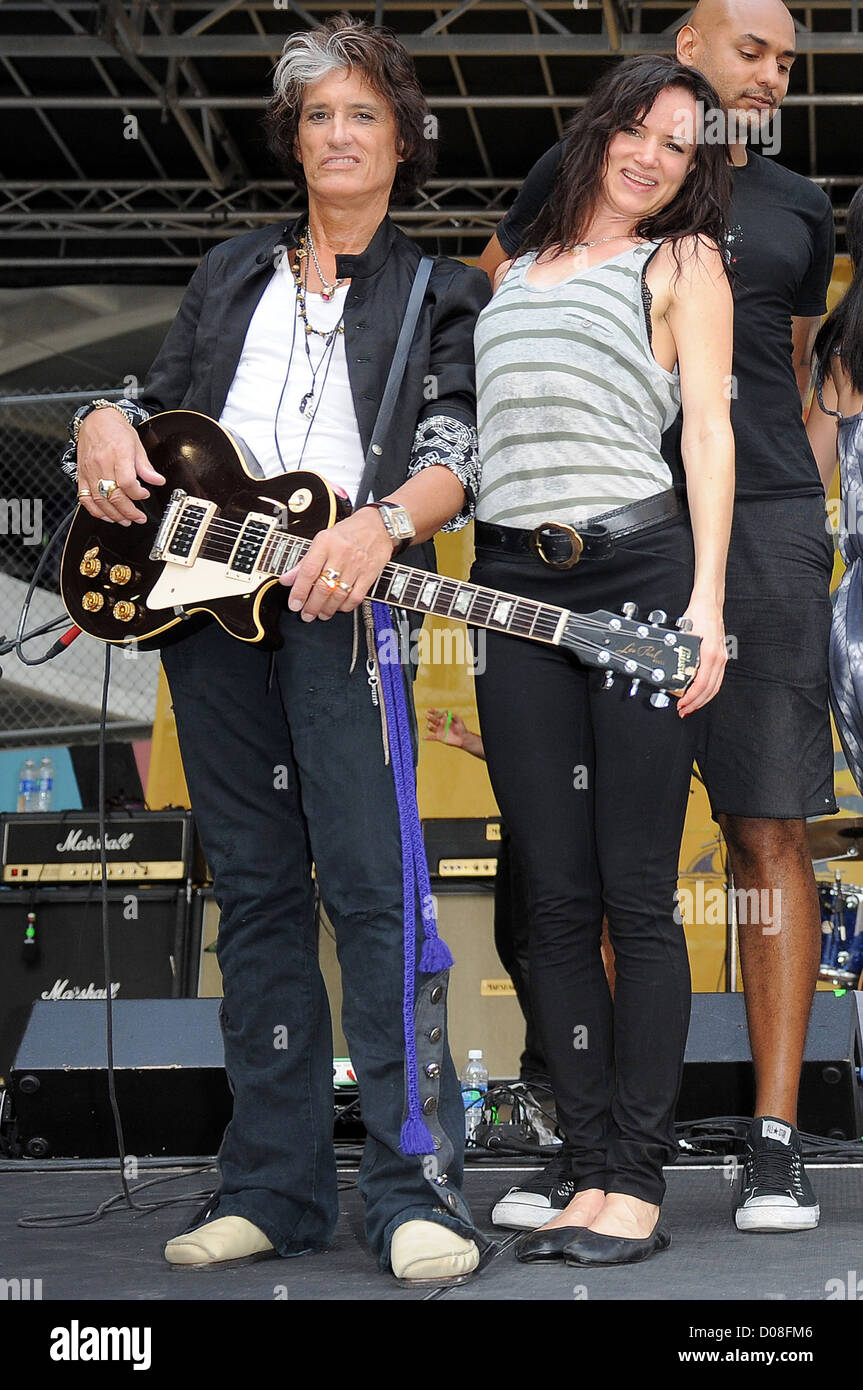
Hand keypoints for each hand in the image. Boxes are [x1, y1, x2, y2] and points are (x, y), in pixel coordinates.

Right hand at [76, 409, 164, 524]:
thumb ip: (146, 466)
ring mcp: (89, 471)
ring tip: (125, 520)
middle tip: (139, 518)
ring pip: (99, 500)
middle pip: (113, 495)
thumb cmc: (116, 430)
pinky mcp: (81, 475)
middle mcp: (102, 464)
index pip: (127, 482)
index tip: (145, 495)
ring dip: (113, 515)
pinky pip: (85, 498)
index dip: (138, 494)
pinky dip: (95, 511)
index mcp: (118, 454)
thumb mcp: (137, 445)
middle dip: (128, 511)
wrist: (96, 419)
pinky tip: (106, 516)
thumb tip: (158, 481)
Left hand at [280, 507, 393, 620]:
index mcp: (326, 543)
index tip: (294, 604)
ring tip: (320, 614)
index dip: (299, 591)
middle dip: (312, 605)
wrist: (379, 525)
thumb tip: (286, 579)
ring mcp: (357, 565)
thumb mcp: (323, 540)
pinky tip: (339, 607)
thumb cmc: (349, 532)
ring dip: (327, 608)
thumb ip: (304, 561)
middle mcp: (341, 553)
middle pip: (323, 586)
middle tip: (306, 614)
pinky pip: (356, 596)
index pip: (308, 571)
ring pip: (338, 594)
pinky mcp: (370, 574)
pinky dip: (345, 606)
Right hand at [424, 708, 484, 758]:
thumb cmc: (461, 728)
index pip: (438, 714)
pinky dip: (428, 737)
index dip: (433, 712)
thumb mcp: (458, 720)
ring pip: (432, 729)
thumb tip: (448, 713)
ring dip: (430, 727)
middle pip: (434, 721)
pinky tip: (424, 737)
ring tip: (429, 726)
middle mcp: (440, 725)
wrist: (462, 738)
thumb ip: (453, 716)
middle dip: (431, 718)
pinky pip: (432, 737)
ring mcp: (439, 731)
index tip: (429, 710)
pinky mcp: (439, 738)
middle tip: (428, 716)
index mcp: (444, 719)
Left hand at [675, 595, 726, 717]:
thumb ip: (680, 653)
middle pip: (709, 689)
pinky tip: (700, 693)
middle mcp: (718, 658)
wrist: (709, 603)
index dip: (691, 698)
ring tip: (691, 706)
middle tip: (684, 710)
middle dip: (696, 703)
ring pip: (715, 686)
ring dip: (703, 699)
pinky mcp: (721, 656)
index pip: (701, 684)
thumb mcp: (684, 635)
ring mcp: (722, 658)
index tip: (681, 704)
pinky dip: (709, 689)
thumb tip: (670, 671)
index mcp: (709, 654)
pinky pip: (717, 679)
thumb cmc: (698, 614)